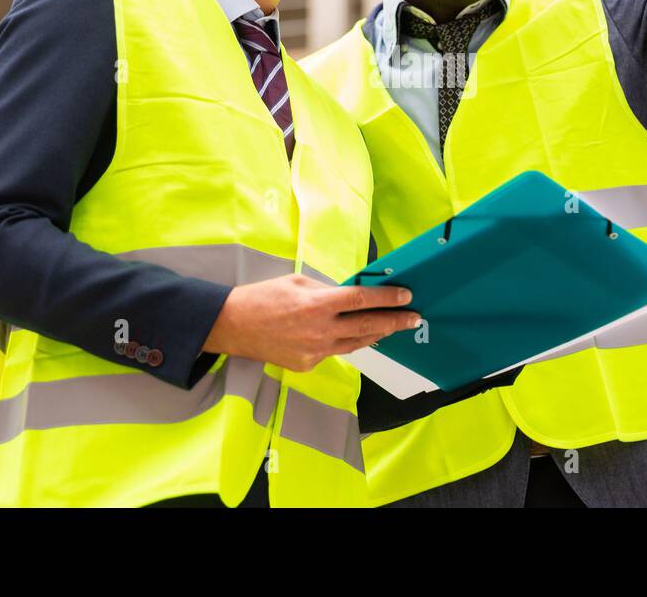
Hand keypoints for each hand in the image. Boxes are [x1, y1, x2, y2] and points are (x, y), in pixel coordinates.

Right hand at [203, 273, 420, 372]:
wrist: (233, 326)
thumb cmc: (263, 297)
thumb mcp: (297, 282)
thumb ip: (327, 289)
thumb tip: (351, 294)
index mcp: (317, 304)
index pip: (362, 300)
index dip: (387, 298)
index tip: (406, 296)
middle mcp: (319, 330)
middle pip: (367, 326)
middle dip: (394, 321)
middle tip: (414, 318)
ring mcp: (314, 351)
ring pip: (356, 344)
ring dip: (377, 335)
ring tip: (393, 327)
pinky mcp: (307, 365)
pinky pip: (334, 352)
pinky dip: (346, 343)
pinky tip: (356, 336)